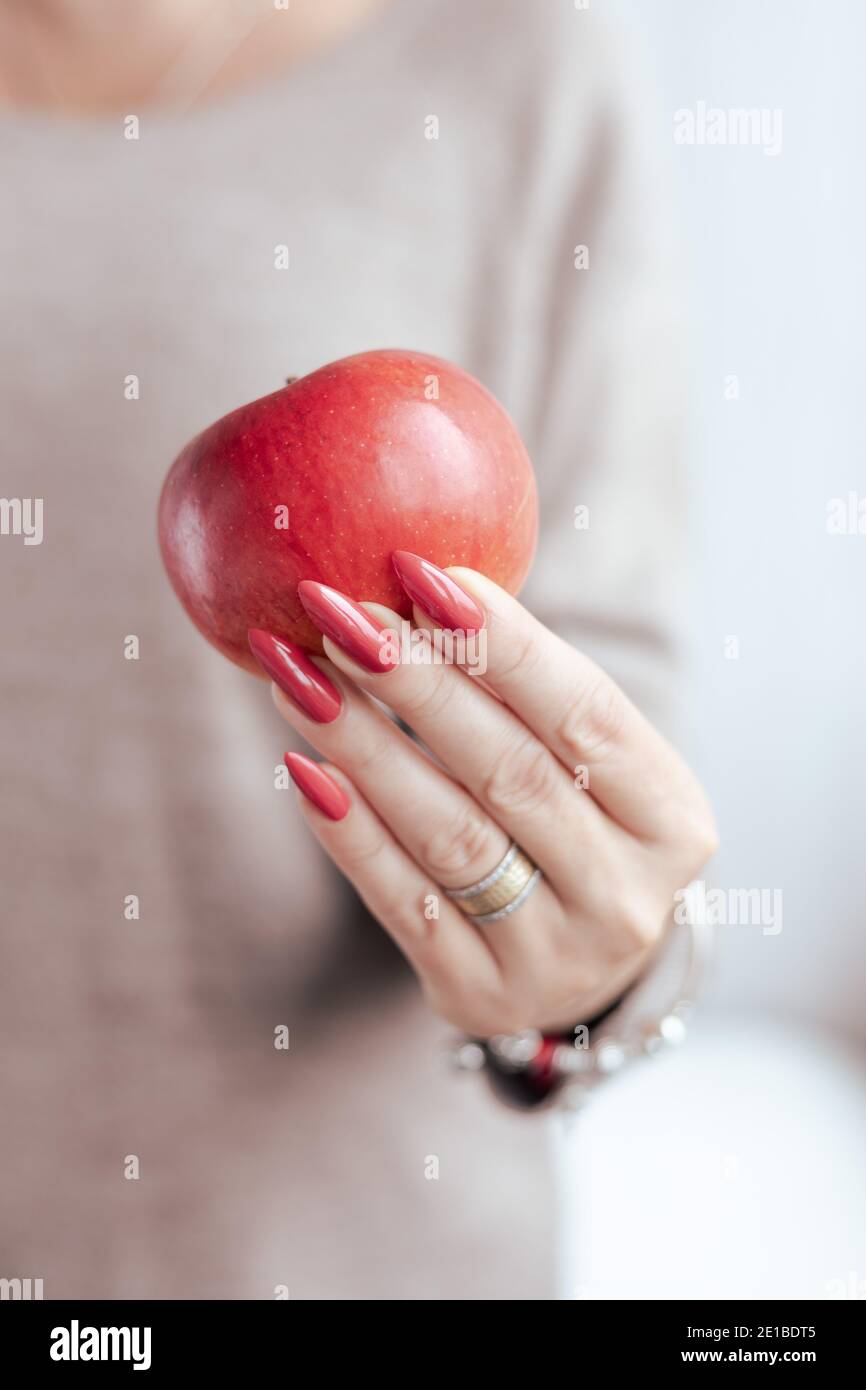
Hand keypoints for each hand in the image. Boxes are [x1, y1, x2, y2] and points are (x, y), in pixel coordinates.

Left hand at [249, 554, 717, 1036]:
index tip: (423, 574)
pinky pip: (402, 902)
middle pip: (511, 771)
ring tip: (297, 677)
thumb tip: (418, 582)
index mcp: (673, 821)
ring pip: (448, 834)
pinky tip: (305, 770)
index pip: (588, 713)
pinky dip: (351, 832)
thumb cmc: (575, 827)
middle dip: (415, 682)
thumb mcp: (590, 767)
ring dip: (364, 746)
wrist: (576, 965)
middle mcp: (627, 897)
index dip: (505, 643)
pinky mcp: (480, 993)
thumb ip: (531, 694)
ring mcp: (556, 957)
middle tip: (338, 614)